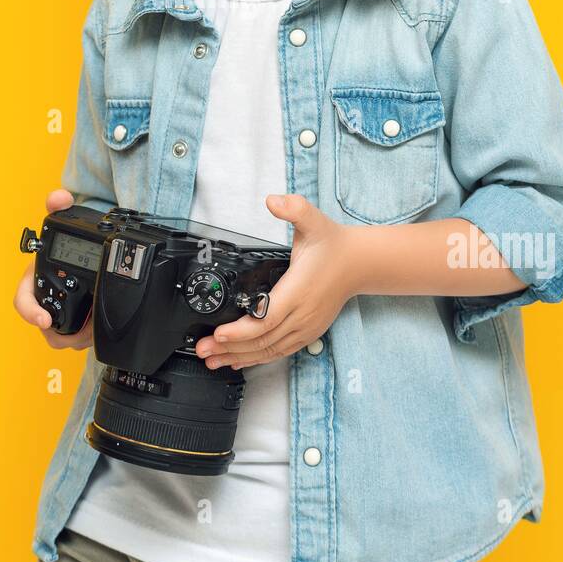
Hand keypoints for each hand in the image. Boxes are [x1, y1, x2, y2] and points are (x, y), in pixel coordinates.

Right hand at [12, 187, 93, 349]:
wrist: (83, 246)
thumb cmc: (67, 238)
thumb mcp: (62, 220)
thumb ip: (59, 204)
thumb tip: (58, 197)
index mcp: (36, 278)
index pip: (23, 301)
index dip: (30, 312)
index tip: (44, 320)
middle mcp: (44, 297)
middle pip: (46, 327)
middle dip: (63, 333)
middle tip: (84, 330)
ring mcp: (59, 310)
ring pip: (63, 335)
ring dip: (80, 336)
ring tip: (96, 326)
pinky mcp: (75, 319)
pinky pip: (78, 335)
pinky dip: (90, 334)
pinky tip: (101, 325)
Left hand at [194, 194, 356, 368]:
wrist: (359, 263)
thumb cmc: (333, 244)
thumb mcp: (313, 220)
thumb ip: (294, 208)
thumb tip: (274, 200)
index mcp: (298, 291)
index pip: (266, 318)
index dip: (241, 330)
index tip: (219, 333)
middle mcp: (302, 315)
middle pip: (262, 341)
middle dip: (229, 348)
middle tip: (203, 351)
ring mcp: (306, 327)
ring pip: (269, 351)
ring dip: (240, 357)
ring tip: (213, 361)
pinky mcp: (308, 333)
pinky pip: (280, 352)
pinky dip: (258, 358)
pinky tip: (240, 360)